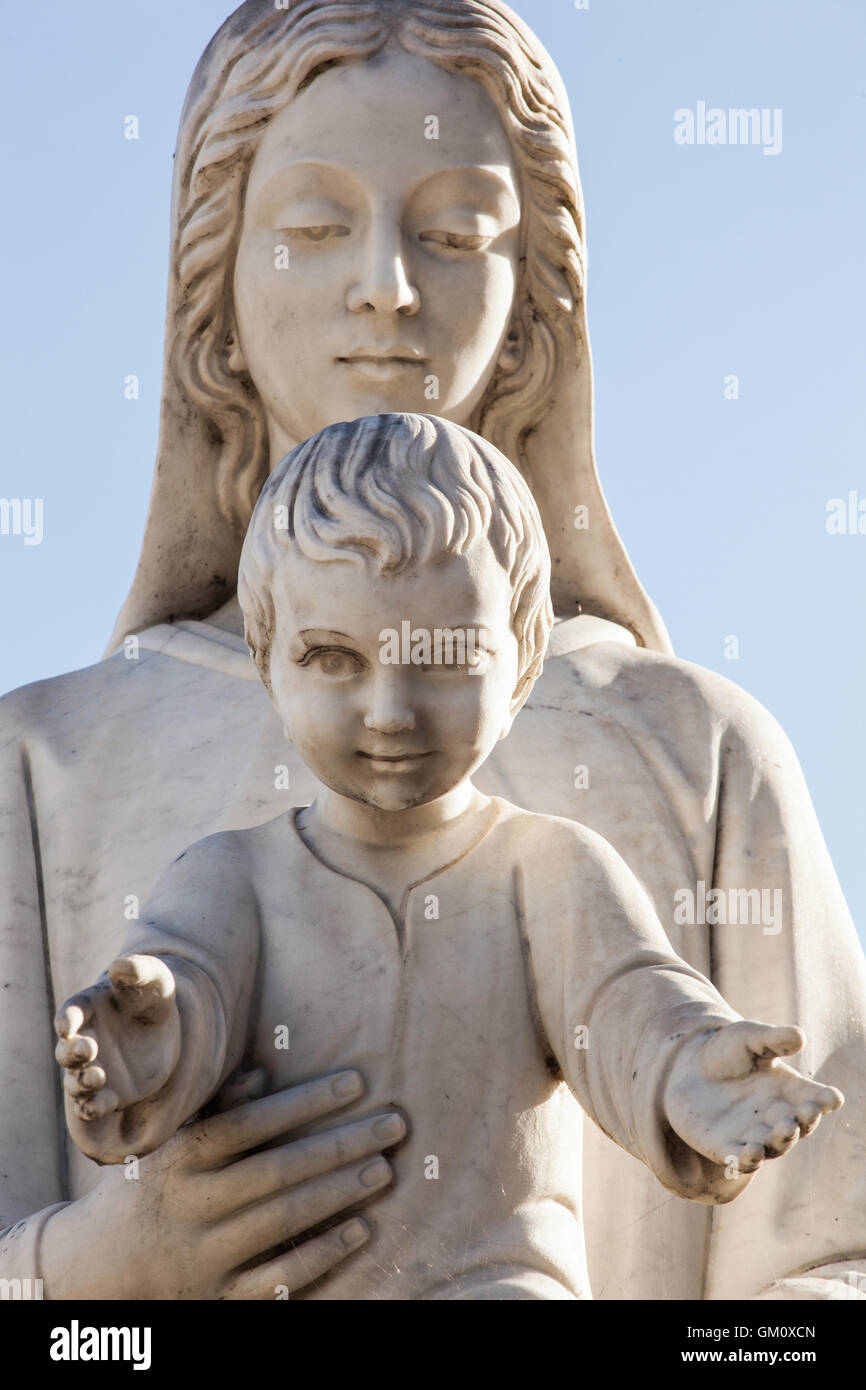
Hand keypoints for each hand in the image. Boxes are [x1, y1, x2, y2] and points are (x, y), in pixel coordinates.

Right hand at [41, 1070, 404, 1298]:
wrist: (95, 1269)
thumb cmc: (146, 1188)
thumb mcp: (165, 1142)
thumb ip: (215, 1108)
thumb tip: (264, 1070)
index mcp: (179, 1159)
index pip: (250, 1123)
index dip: (304, 1102)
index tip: (356, 1082)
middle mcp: (191, 1205)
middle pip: (276, 1171)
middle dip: (340, 1145)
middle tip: (393, 1124)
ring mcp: (204, 1255)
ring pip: (282, 1221)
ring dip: (338, 1193)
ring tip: (384, 1168)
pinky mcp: (218, 1297)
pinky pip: (277, 1278)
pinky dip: (321, 1254)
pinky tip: (360, 1228)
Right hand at [55, 955, 180, 1121]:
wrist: (167, 1029)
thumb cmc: (152, 996)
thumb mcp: (153, 978)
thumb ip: (138, 970)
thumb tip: (121, 966)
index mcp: (87, 1009)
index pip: (69, 1014)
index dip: (66, 1020)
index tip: (68, 1025)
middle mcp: (83, 1041)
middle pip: (66, 1051)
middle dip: (72, 1052)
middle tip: (88, 1049)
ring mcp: (93, 1068)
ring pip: (75, 1081)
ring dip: (81, 1082)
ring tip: (97, 1077)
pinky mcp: (109, 1093)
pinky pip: (93, 1104)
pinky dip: (92, 1107)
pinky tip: (97, 1106)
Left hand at [664, 1021, 842, 1179]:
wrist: (685, 1066)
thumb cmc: (725, 1050)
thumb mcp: (748, 1037)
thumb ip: (773, 1039)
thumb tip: (800, 1036)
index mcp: (789, 1091)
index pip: (815, 1100)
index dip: (826, 1101)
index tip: (832, 1098)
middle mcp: (776, 1118)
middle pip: (799, 1127)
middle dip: (804, 1122)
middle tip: (805, 1112)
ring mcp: (752, 1135)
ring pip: (774, 1147)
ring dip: (780, 1141)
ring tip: (783, 1129)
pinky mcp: (725, 1148)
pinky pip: (741, 1160)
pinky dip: (748, 1159)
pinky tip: (750, 1150)